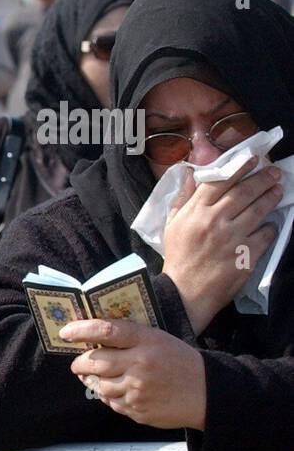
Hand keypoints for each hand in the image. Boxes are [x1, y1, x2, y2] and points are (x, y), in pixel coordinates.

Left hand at [64, 319, 205, 429]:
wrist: (208, 393)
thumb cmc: (179, 361)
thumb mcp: (158, 340)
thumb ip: (129, 339)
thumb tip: (91, 340)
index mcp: (147, 341)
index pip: (106, 331)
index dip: (82, 330)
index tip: (65, 332)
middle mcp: (141, 365)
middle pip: (94, 362)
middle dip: (80, 363)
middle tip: (77, 363)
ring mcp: (138, 390)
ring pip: (98, 385)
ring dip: (91, 381)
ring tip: (93, 377)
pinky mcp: (138, 410)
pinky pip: (111, 402)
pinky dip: (107, 396)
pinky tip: (115, 390)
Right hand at [161, 156, 281, 333]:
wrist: (185, 292)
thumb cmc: (178, 257)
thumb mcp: (172, 224)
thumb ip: (183, 198)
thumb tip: (192, 173)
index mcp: (194, 212)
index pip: (220, 180)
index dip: (239, 166)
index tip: (253, 159)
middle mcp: (214, 220)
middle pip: (244, 191)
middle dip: (263, 178)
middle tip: (274, 172)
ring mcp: (232, 237)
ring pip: (259, 208)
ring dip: (272, 196)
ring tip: (278, 190)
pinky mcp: (247, 253)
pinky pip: (266, 233)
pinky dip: (270, 227)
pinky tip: (269, 225)